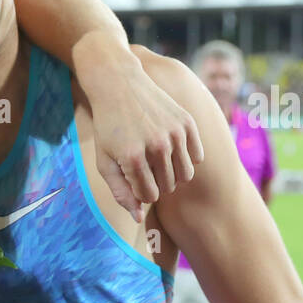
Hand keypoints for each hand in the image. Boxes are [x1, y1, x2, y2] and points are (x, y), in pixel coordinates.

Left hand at [77, 42, 203, 222]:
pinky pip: (197, 157)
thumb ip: (120, 192)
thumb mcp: (105, 161)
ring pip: (185, 175)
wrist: (119, 84)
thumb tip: (139, 218)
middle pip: (168, 187)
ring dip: (173, 174)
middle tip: (144, 166)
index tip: (133, 179)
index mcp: (132, 158)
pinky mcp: (187, 122)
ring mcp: (174, 133)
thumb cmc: (108, 127)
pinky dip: (187, 159)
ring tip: (158, 162)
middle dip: (156, 183)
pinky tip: (172, 149)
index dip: (141, 192)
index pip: (149, 196)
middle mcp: (156, 146)